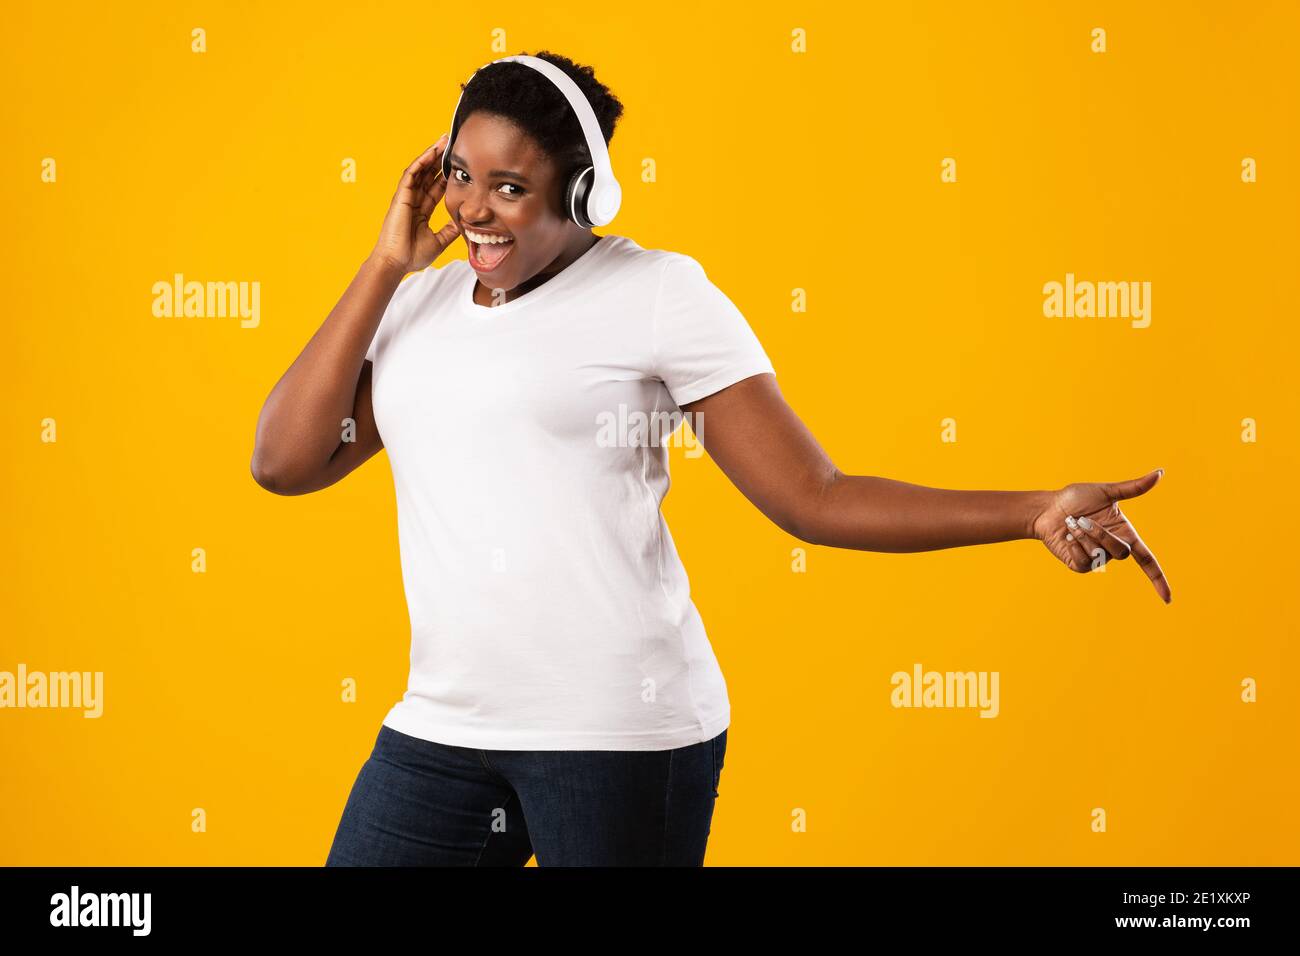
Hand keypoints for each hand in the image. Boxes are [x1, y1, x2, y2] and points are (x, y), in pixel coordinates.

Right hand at [370, 134, 460, 274]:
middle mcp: (413, 202)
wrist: (396, 263)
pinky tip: (431, 152)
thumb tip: (464, 223)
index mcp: (420, 212)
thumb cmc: (412, 256)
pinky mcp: (400, 196)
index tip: (458, 166)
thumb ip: (450, 230)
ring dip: (431, 155)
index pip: (435, 188)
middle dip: (440, 160)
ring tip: (443, 140)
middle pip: (428, 175)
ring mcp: (405, 198)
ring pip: (419, 170)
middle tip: (452, 144)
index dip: (446, 176)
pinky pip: (411, 174)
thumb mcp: (440, 241)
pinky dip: (421, 162)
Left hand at [1030, 468, 1171, 603]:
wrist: (1047, 508)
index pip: (1147, 561)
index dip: (1158, 580)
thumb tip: (1160, 473)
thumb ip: (1133, 488)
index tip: (1168, 599)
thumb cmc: (1075, 498)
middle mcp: (1113, 548)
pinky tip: (1066, 537)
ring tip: (1072, 524)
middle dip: (1101, 534)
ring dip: (1084, 537)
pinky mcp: (1079, 565)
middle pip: (1121, 552)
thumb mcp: (1105, 491)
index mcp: (1125, 533)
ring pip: (1100, 556)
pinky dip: (1074, 546)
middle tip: (1083, 520)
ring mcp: (1096, 558)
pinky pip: (1083, 562)